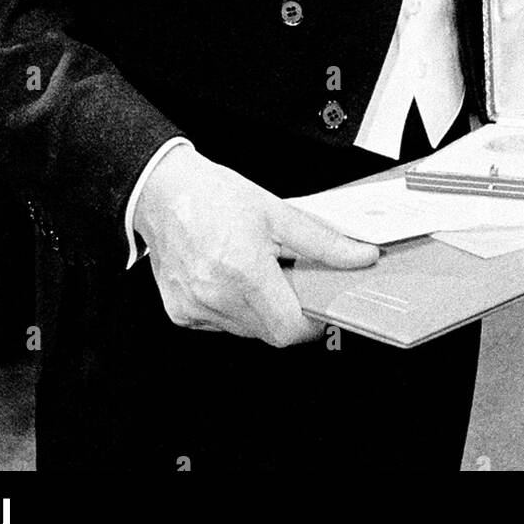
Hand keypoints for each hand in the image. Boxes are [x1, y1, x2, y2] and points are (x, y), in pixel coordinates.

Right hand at [134, 145, 378, 345]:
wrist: (163, 191)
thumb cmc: (214, 196)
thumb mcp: (276, 212)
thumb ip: (323, 241)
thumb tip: (359, 256)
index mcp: (244, 271)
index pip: (290, 329)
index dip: (312, 324)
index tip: (319, 308)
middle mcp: (216, 296)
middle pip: (270, 333)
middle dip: (287, 313)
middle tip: (286, 280)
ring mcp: (195, 308)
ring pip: (246, 331)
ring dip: (260, 311)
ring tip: (253, 272)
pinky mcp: (180, 313)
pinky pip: (219, 325)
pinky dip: (233, 309)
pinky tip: (228, 278)